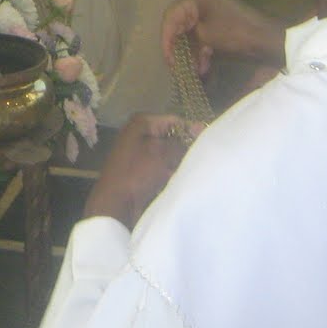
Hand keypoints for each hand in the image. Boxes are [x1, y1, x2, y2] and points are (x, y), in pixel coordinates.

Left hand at [82, 113, 198, 228]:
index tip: (210, 145)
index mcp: (142, 123)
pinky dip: (175, 174)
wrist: (116, 206)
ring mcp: (142, 154)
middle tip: (206, 160)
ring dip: (182, 164)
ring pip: (172, 155)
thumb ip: (182, 142)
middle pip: (174, 138)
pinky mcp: (145, 173)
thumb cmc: (137, 174)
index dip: (193, 131)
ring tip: (199, 171)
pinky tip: (185, 181)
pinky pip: (166, 169)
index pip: (176, 121)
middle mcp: (141, 135)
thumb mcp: (162, 154)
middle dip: (188, 150)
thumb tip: (200, 128)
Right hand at [160, 0, 285, 76]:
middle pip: (180, 23)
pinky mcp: (219, 17)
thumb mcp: (205, 37)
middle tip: (175, 65)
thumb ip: (185, 40)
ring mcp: (212, 7)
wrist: (268, 39)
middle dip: (179, 46)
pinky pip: (204, 32)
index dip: (166, 40)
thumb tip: (173, 51)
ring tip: (192, 70)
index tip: (168, 60)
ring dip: (191, 50)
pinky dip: (202, 48)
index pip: (171, 16)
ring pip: (192, 30)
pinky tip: (203, 66)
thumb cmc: (235, 33)